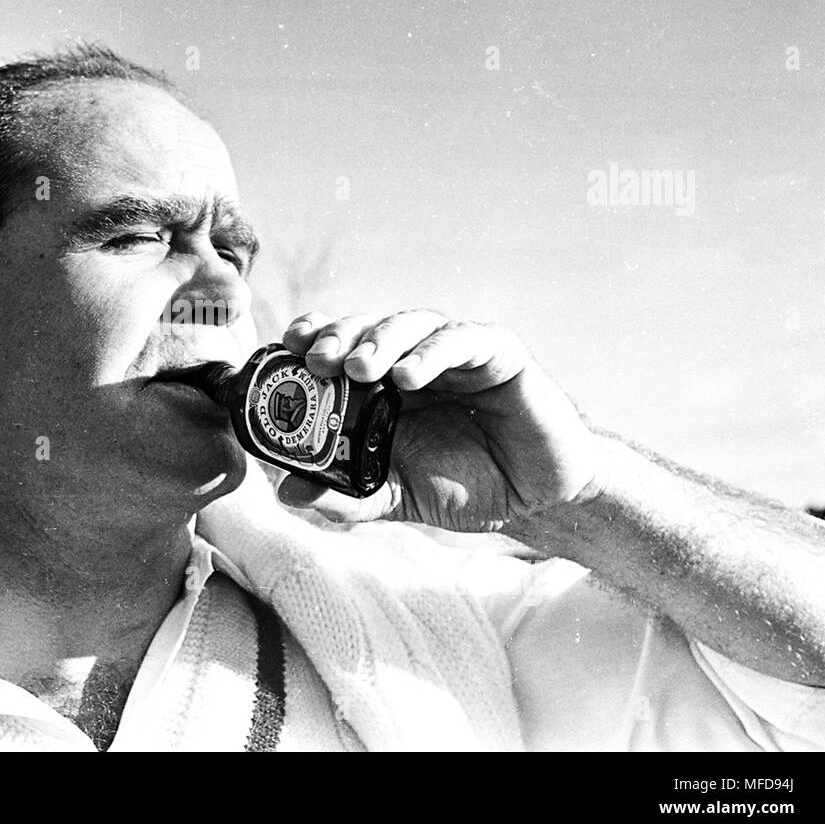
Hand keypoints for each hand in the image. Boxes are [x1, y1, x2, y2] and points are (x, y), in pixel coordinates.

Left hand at [275, 310, 604, 531]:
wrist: (537, 499)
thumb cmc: (465, 486)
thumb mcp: (396, 494)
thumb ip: (346, 494)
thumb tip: (287, 493)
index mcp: (384, 384)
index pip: (341, 343)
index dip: (314, 335)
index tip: (287, 345)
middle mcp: (415, 359)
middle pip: (369, 327)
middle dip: (340, 337)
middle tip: (319, 360)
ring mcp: (457, 353)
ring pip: (411, 324)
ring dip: (380, 341)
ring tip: (359, 369)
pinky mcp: (500, 355)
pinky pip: (463, 340)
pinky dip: (432, 352)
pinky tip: (411, 375)